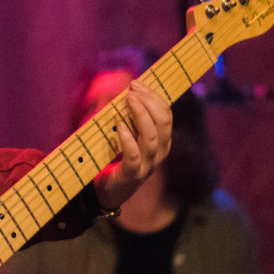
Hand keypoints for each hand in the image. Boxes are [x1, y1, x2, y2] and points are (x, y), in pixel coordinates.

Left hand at [92, 79, 172, 208]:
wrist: (107, 191)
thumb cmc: (117, 157)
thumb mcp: (128, 134)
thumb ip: (131, 117)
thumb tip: (128, 90)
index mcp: (162, 140)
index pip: (166, 114)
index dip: (153, 96)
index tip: (137, 82)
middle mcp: (159, 152)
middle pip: (164, 122)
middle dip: (149, 101)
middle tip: (132, 89)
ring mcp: (148, 165)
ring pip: (152, 138)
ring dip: (141, 115)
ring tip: (128, 100)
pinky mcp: (132, 176)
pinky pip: (134, 157)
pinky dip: (128, 139)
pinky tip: (119, 126)